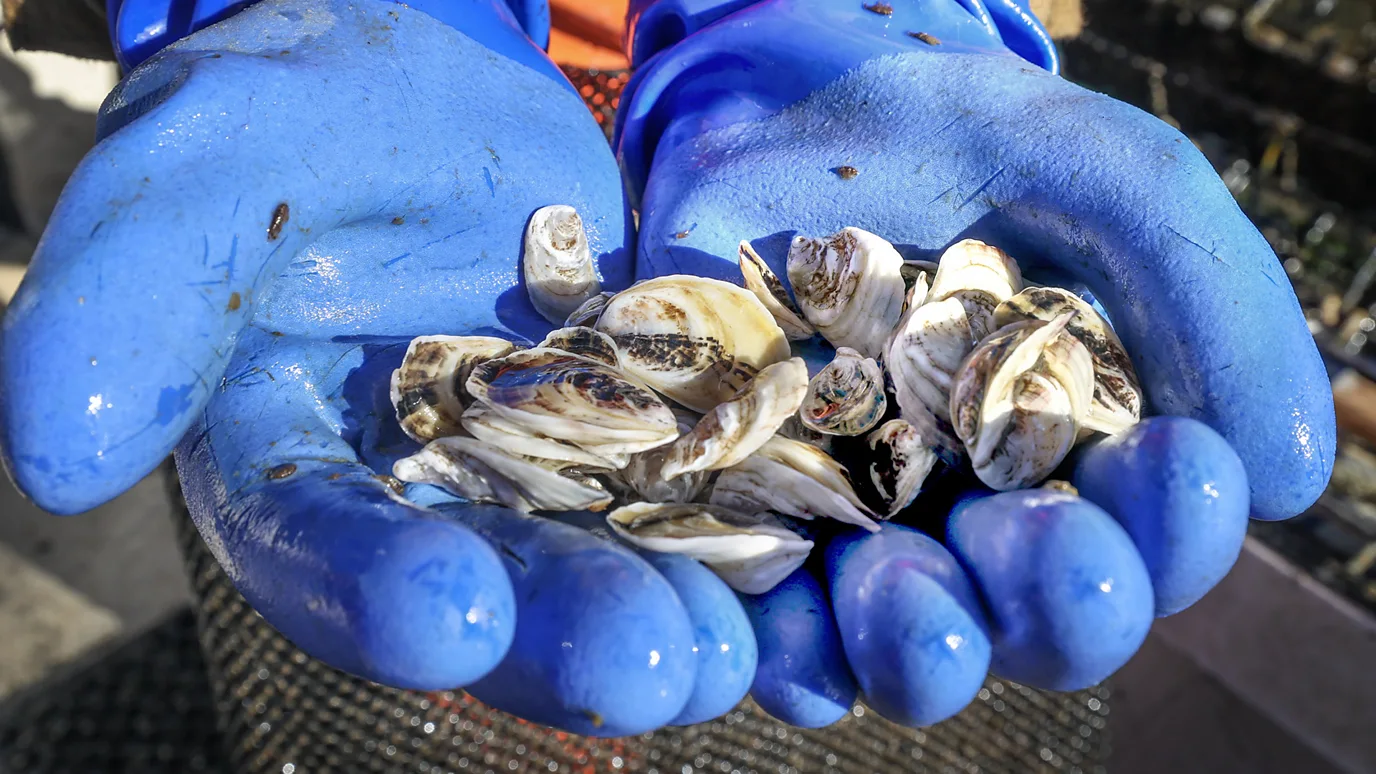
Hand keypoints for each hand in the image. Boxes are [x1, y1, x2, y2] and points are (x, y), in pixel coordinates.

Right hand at [0, 0, 759, 736]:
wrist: (434, 86)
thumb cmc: (300, 122)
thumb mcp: (202, 172)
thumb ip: (130, 298)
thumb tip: (55, 455)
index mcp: (296, 464)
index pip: (320, 543)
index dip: (373, 588)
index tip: (442, 614)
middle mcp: (427, 500)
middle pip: (495, 587)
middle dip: (565, 633)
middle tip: (650, 669)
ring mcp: (550, 475)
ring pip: (615, 562)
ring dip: (684, 612)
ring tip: (744, 646)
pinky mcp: (651, 431)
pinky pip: (707, 492)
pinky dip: (760, 530)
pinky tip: (819, 564)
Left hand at [615, 0, 1331, 724]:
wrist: (769, 100)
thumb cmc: (951, 138)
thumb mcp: (1104, 183)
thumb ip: (1210, 304)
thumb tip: (1290, 483)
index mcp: (1084, 446)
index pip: (1153, 536)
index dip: (1174, 527)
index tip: (1170, 463)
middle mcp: (982, 507)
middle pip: (1042, 617)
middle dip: (1060, 599)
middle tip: (1045, 544)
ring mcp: (860, 523)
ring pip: (914, 643)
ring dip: (924, 641)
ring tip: (899, 576)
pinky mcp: (747, 519)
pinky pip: (771, 623)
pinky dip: (786, 643)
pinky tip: (781, 618)